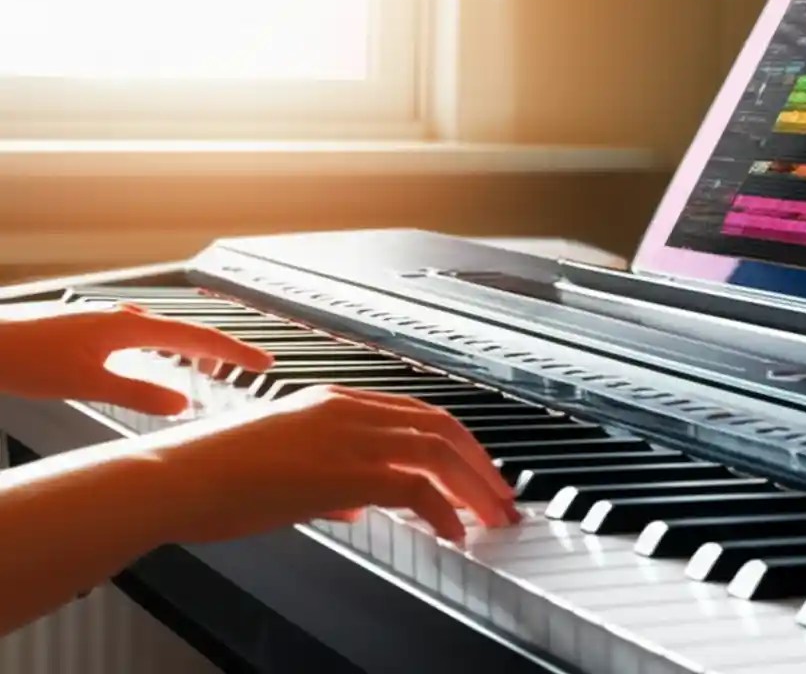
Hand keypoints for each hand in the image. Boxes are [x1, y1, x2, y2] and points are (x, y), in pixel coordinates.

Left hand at [0, 301, 272, 414]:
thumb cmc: (25, 358)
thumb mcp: (86, 382)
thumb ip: (138, 392)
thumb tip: (183, 402)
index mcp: (129, 326)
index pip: (197, 337)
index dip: (234, 352)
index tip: (264, 363)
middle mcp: (122, 317)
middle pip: (186, 330)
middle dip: (221, 349)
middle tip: (249, 367)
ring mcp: (106, 320)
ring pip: (164, 332)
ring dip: (193, 348)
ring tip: (209, 368)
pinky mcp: (90, 328)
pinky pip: (144, 335)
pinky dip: (164, 348)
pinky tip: (154, 359)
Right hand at [144, 385, 519, 544]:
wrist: (174, 477)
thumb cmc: (212, 478)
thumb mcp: (283, 471)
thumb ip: (329, 482)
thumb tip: (359, 503)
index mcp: (333, 402)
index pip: (418, 413)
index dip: (457, 443)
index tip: (477, 471)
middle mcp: (348, 410)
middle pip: (442, 427)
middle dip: (482, 464)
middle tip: (503, 496)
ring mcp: (347, 436)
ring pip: (440, 450)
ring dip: (475, 486)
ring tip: (493, 517)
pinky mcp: (343, 469)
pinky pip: (416, 485)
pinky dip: (443, 510)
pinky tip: (452, 532)